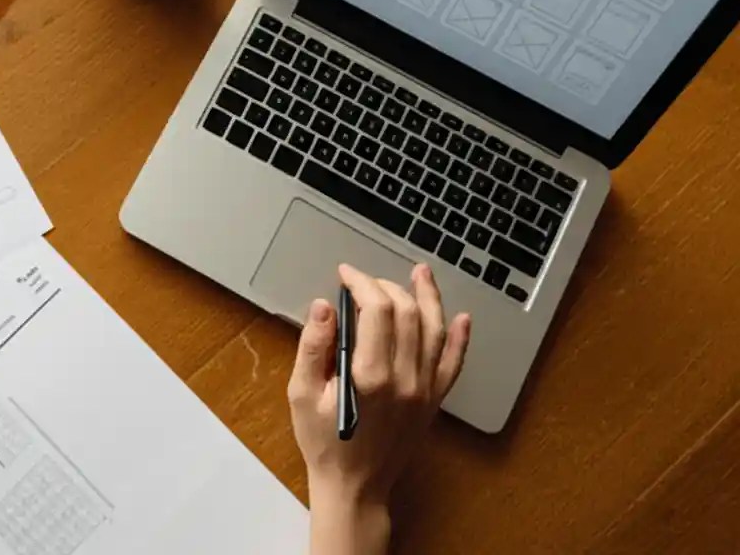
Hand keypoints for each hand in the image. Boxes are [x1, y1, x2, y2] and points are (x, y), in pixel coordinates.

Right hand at [287, 263, 470, 547]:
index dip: (362, 282)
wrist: (355, 486)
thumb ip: (312, 347)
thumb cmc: (324, 443)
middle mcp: (404, 379)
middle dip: (386, 286)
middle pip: (407, 313)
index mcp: (369, 376)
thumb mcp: (301, 394)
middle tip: (365, 281)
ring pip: (435, 329)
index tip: (346, 273)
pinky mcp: (433, 400)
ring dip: (429, 297)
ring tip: (421, 273)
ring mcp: (424, 389)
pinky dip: (459, 337)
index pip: (376, 309)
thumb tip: (322, 306)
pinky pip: (453, 363)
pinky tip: (459, 317)